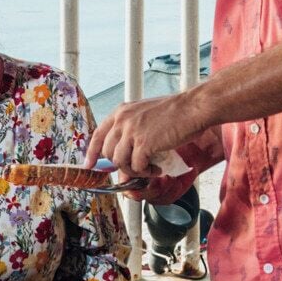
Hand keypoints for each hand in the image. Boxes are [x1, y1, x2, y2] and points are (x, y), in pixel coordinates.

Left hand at [88, 92, 210, 178]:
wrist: (192, 108)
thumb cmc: (175, 112)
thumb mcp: (145, 115)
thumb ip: (131, 130)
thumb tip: (124, 154)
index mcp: (121, 112)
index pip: (98, 134)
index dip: (92, 153)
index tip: (89, 165)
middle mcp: (123, 120)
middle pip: (108, 153)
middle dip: (121, 164)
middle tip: (138, 166)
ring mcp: (132, 131)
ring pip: (120, 162)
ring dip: (135, 170)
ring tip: (150, 167)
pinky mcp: (144, 143)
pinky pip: (137, 167)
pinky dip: (147, 172)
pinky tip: (158, 168)